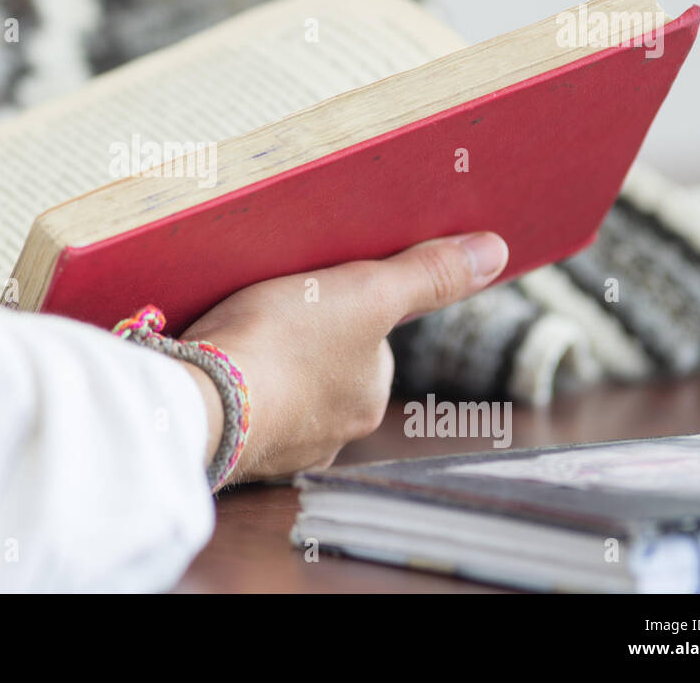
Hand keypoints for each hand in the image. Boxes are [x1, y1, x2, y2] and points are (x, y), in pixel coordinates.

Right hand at [180, 232, 508, 484]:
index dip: (346, 308)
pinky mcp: (229, 449)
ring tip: (235, 333)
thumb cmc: (286, 341)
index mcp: (366, 398)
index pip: (369, 344)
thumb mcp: (365, 291)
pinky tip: (212, 366)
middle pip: (325, 368)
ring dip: (263, 366)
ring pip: (280, 392)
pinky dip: (231, 389)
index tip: (313, 289)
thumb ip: (428, 274)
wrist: (203, 400)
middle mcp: (331, 434)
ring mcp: (277, 447)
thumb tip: (496, 251)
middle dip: (302, 340)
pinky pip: (238, 409)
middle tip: (269, 305)